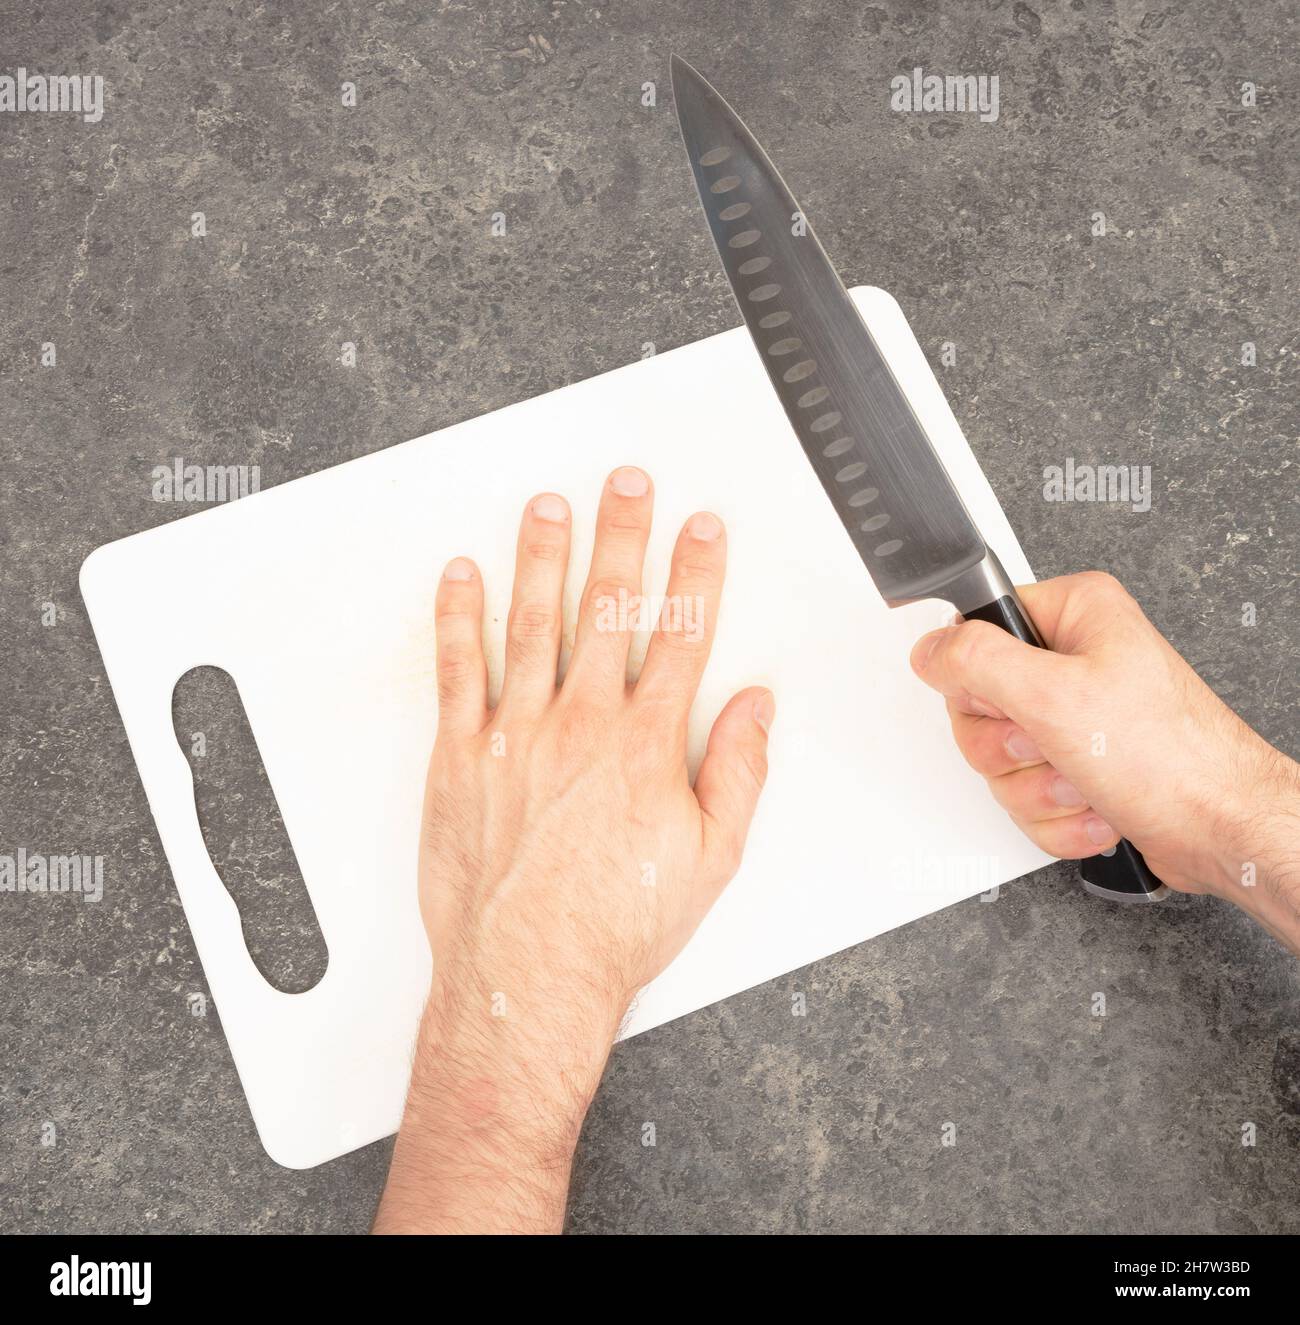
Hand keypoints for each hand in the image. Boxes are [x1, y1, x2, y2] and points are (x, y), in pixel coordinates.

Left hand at [374, 467, 772, 1232]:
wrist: (527, 973)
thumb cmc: (616, 924)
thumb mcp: (711, 859)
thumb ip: (738, 774)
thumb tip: (755, 710)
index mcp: (645, 743)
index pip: (680, 634)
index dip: (695, 572)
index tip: (700, 528)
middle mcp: (581, 722)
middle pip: (609, 608)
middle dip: (623, 536)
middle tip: (626, 483)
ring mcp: (516, 732)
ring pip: (533, 622)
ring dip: (543, 556)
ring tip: (548, 506)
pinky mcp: (460, 754)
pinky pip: (457, 669)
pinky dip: (458, 617)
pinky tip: (462, 576)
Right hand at [909, 572, 1299, 941]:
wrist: (1221, 829)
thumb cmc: (1171, 758)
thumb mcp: (1053, 695)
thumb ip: (975, 662)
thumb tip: (931, 649)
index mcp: (1074, 615)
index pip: (976, 634)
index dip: (983, 685)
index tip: (1015, 706)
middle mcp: (1075, 660)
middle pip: (980, 708)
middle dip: (1014, 751)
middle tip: (1052, 747)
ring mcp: (1076, 717)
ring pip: (1002, 762)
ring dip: (1038, 790)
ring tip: (1085, 783)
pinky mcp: (1079, 766)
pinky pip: (1027, 795)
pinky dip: (1057, 815)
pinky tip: (1095, 805)